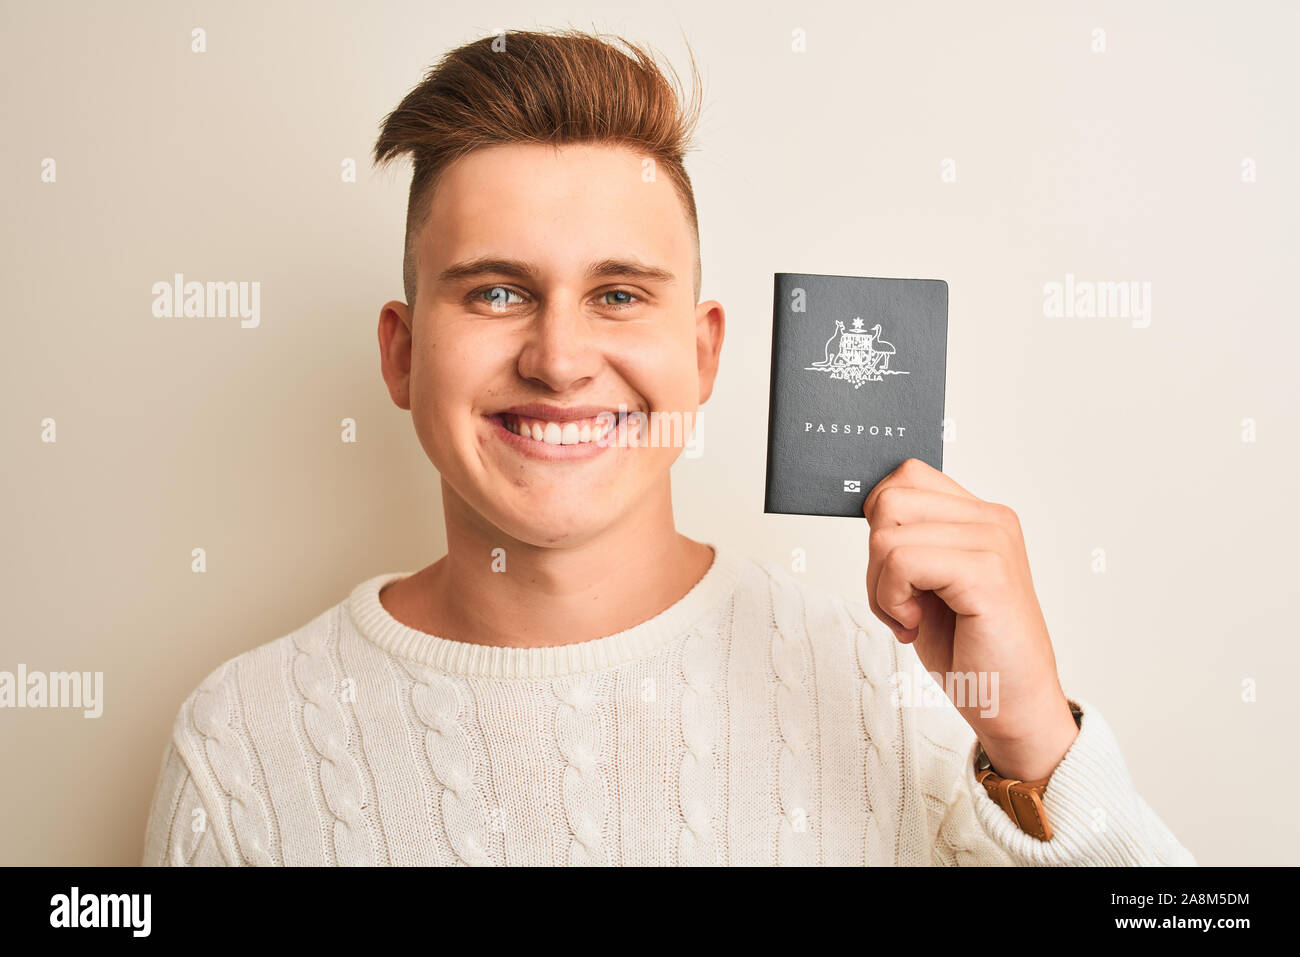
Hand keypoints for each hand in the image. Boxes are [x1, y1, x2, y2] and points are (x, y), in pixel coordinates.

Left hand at [862, 458, 1078, 781]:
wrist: (1011, 704)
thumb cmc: (969, 648)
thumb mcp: (926, 581)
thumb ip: (908, 538)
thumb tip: (867, 506)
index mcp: (979, 515)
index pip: (905, 476)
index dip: (880, 525)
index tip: (897, 574)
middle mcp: (992, 519)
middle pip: (887, 501)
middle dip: (875, 560)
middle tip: (901, 603)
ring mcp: (993, 541)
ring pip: (886, 534)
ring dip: (881, 587)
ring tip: (912, 617)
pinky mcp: (986, 572)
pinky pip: (900, 562)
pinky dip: (892, 601)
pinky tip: (917, 626)